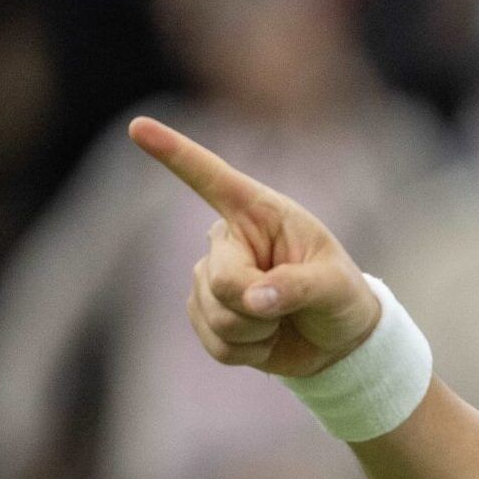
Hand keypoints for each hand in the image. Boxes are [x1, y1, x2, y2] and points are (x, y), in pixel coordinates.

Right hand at [128, 115, 382, 377]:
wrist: (337, 342)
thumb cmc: (341, 298)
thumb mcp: (336, 286)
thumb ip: (299, 286)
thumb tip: (254, 298)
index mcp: (259, 214)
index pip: (212, 179)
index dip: (174, 154)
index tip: (137, 126)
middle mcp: (228, 241)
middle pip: (222, 280)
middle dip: (260, 307)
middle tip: (292, 307)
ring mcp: (210, 278)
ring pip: (218, 316)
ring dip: (259, 332)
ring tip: (283, 320)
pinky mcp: (205, 314)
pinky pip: (217, 343)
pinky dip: (250, 352)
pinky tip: (267, 339)